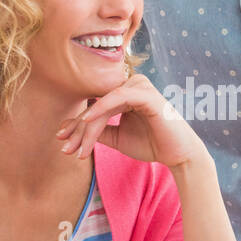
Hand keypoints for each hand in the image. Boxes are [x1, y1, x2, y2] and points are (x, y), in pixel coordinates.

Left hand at [56, 74, 205, 168]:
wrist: (178, 155)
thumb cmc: (151, 144)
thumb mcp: (117, 138)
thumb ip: (98, 130)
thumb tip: (71, 129)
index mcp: (125, 93)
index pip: (95, 106)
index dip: (76, 125)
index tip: (62, 142)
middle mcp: (132, 85)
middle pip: (96, 105)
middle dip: (78, 129)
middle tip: (64, 147)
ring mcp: (140, 87)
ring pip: (103, 104)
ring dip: (87, 127)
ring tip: (76, 147)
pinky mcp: (147, 94)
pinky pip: (118, 97)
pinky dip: (101, 108)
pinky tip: (87, 121)